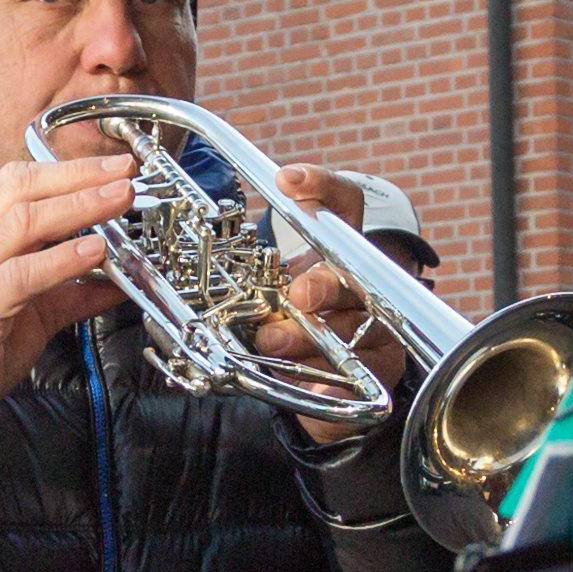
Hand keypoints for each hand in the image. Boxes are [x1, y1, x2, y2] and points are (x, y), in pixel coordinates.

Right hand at [0, 151, 136, 456]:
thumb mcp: (30, 312)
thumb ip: (71, 291)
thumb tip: (120, 280)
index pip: (16, 181)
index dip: (68, 168)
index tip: (113, 166)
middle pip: (21, 189)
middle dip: (79, 176)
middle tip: (125, 172)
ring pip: (22, 223)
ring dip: (78, 207)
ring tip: (119, 201)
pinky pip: (21, 274)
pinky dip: (61, 259)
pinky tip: (93, 251)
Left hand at [243, 166, 410, 444]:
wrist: (321, 383)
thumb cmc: (292, 324)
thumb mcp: (268, 290)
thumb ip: (248, 271)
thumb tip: (195, 250)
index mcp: (341, 252)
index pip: (344, 204)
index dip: (321, 187)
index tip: (285, 182)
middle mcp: (365, 285)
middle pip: (354, 273)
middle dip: (324, 283)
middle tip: (297, 294)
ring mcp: (377, 330)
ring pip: (354, 327)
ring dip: (311, 335)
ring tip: (273, 340)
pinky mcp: (377, 375)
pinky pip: (360, 380)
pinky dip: (334, 385)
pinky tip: (319, 389)